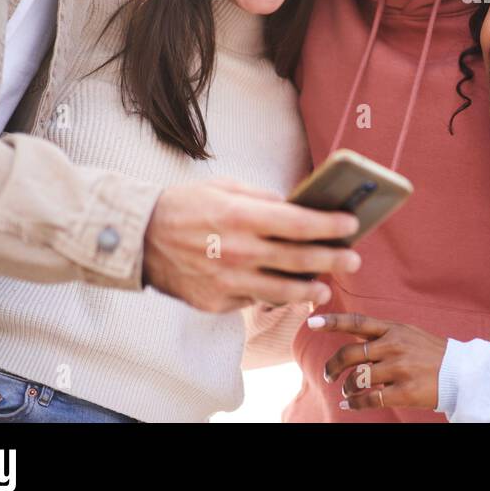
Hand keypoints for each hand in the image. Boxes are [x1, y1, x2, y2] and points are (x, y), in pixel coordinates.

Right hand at [142, 178, 361, 312]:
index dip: (330, 225)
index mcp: (241, 217)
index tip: (352, 224)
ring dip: (310, 289)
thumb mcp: (224, 188)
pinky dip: (271, 296)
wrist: (135, 238)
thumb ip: (262, 199)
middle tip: (354, 260)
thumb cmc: (184, 207)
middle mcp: (238, 251)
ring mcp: (228, 281)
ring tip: (325, 286)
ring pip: (282, 290)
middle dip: (333, 259)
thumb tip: (297, 206)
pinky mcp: (217, 302)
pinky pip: (253, 299)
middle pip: (299, 259)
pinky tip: (286, 292)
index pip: (299, 223)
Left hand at [308, 312, 446, 411]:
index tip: (311, 322)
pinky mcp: (404, 391)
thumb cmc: (429, 353)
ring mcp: (399, 368)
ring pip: (358, 379)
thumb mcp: (407, 334)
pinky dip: (356, 404)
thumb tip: (352, 342)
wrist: (460, 372)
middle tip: (328, 375)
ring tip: (348, 391)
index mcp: (393, 329)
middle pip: (350, 354)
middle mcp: (394, 345)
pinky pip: (370, 400)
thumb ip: (381, 335)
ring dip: (348, 388)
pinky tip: (351, 404)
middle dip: (333, 366)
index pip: (357, 322)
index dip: (332, 321)